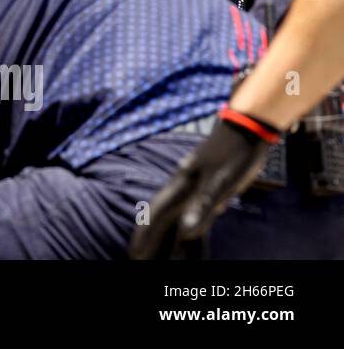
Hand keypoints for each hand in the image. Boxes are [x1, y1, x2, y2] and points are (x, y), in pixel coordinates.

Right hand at [128, 111, 279, 259]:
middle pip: (160, 216)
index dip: (144, 236)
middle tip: (138, 256)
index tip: (135, 256)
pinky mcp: (209, 183)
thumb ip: (202, 206)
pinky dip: (186, 222)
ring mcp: (195, 183)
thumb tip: (185, 232)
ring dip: (165, 231)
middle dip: (149, 236)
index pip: (156, 216)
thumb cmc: (236, 153)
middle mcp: (184, 185)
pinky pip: (192, 209)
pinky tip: (191, 227)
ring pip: (175, 212)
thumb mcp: (221, 182)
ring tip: (158, 248)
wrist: (248, 127)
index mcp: (182, 185)